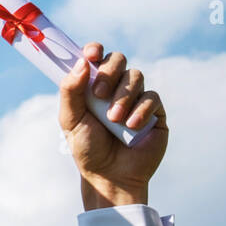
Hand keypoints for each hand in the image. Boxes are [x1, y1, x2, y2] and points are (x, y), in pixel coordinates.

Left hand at [58, 43, 167, 210]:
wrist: (109, 175)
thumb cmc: (87, 147)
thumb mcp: (70, 119)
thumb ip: (71, 90)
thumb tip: (83, 62)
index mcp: (92, 85)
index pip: (95, 57)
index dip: (94, 50)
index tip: (91, 54)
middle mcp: (115, 87)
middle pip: (118, 60)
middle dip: (109, 72)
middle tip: (100, 94)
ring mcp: (136, 98)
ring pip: (136, 76)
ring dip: (123, 95)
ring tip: (113, 120)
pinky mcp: (155, 111)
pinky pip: (152, 97)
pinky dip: (140, 109)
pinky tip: (131, 125)